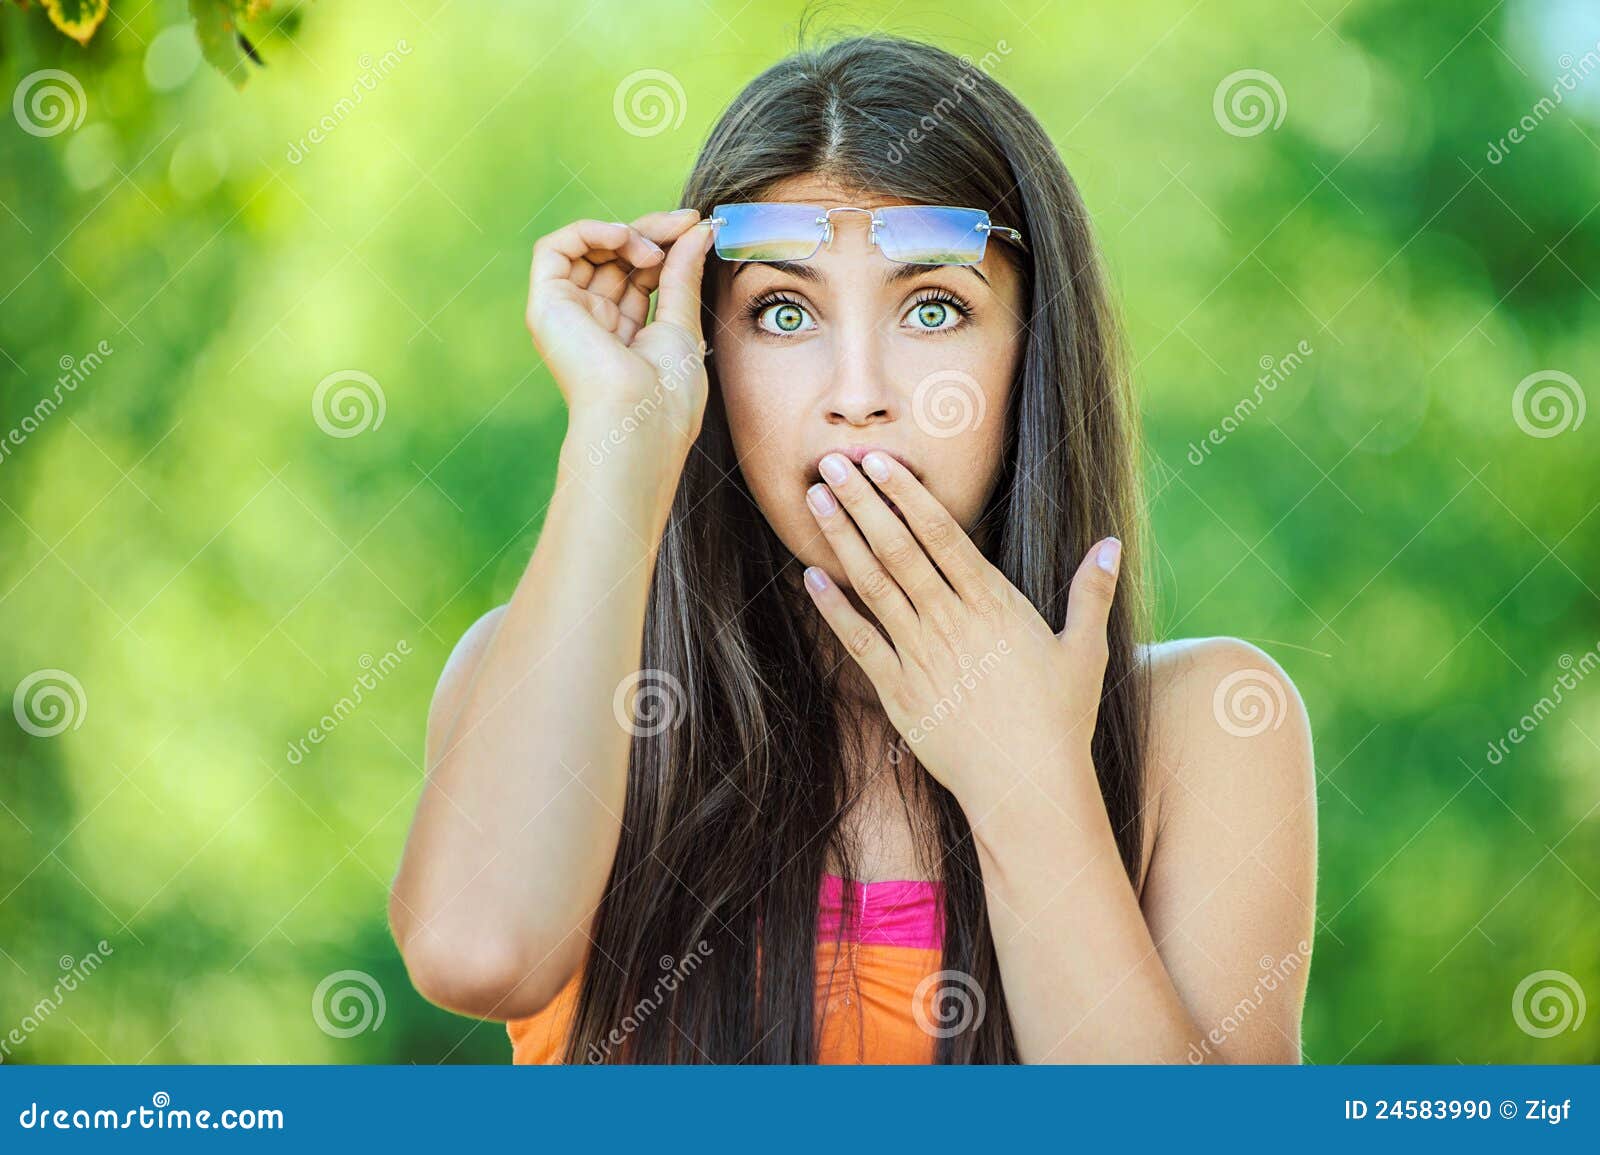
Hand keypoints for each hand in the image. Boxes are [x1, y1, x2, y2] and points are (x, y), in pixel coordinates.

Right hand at [525, 209, 714, 447]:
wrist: (639, 422)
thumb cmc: (667, 393)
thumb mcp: (683, 323)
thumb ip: (683, 273)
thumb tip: (697, 230)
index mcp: (625, 335)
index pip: (640, 273)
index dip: (667, 245)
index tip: (698, 227)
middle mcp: (593, 323)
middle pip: (616, 258)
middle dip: (653, 233)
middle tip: (686, 223)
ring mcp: (568, 315)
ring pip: (588, 249)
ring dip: (627, 234)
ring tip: (655, 249)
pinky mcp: (546, 307)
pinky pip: (554, 249)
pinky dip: (589, 232)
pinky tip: (623, 238)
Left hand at [800, 451, 1121, 807]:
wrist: (1027, 786)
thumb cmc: (1060, 719)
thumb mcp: (1086, 651)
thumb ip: (1092, 592)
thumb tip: (1112, 543)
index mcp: (994, 605)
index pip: (942, 536)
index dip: (907, 495)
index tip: (879, 463)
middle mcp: (951, 623)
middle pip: (899, 550)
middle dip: (863, 502)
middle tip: (831, 461)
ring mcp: (921, 656)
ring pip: (874, 586)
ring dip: (842, 539)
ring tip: (815, 499)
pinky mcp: (899, 692)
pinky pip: (858, 642)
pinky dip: (832, 608)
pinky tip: (808, 576)